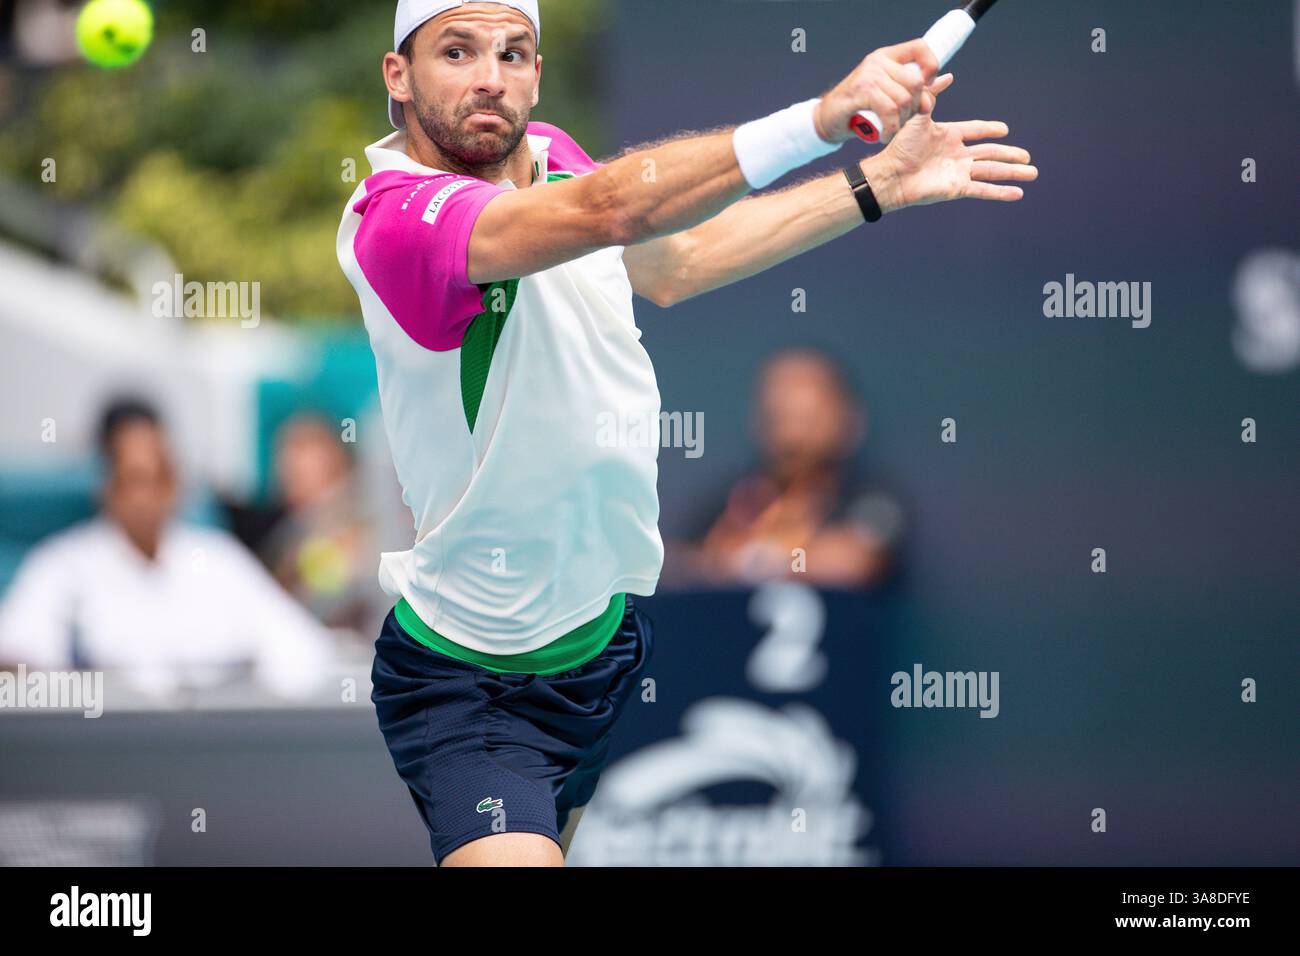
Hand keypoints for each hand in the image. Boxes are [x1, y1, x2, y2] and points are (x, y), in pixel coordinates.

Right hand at [814, 38, 939, 143]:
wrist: (826, 121)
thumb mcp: (889, 95)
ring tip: (891, 130)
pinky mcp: (861, 90)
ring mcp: (869, 74)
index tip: (925, 90)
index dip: (931, 67)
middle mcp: (879, 61)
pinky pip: (889, 110)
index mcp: (888, 57)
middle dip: (914, 108)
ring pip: (903, 100)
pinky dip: (891, 128)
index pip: (921, 48)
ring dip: (901, 122)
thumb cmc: (858, 109)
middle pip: (915, 82)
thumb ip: (916, 88)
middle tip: (902, 121)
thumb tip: (946, 79)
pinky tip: (884, 135)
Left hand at [872, 76, 1037, 207]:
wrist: (891, 174)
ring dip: (1012, 173)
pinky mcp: (957, 188)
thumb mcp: (919, 115)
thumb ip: (931, 94)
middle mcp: (957, 154)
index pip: (976, 131)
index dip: (990, 129)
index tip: (1005, 129)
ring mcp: (958, 172)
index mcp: (949, 136)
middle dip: (1010, 155)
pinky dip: (1001, 192)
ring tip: (1032, 173)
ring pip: (992, 171)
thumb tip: (946, 74)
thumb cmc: (900, 146)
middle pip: (991, 153)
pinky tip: (1017, 193)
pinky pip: (983, 189)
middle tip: (1027, 157)